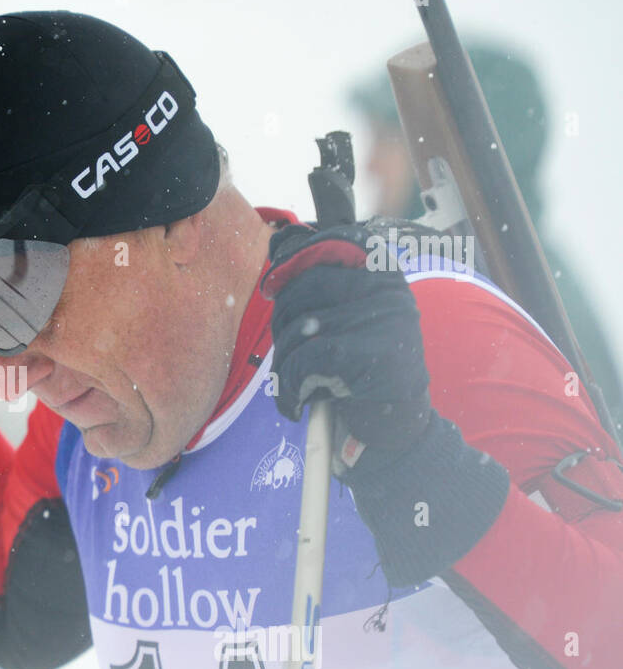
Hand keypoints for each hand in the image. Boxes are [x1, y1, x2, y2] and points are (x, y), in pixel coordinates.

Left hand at [264, 223, 432, 477]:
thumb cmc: (357, 370)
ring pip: (299, 327)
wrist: (395, 429)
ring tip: (295, 383)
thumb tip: (279, 239)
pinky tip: (295, 403)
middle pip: (302, 287)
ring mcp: (387, 318)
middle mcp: (389, 286)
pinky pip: (305, 360)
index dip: (290, 260)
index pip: (327, 240)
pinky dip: (288, 387)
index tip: (274, 287)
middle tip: (288, 357)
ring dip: (283, 364)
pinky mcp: (376, 354)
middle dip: (281, 326)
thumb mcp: (338, 318)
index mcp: (381, 269)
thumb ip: (313, 280)